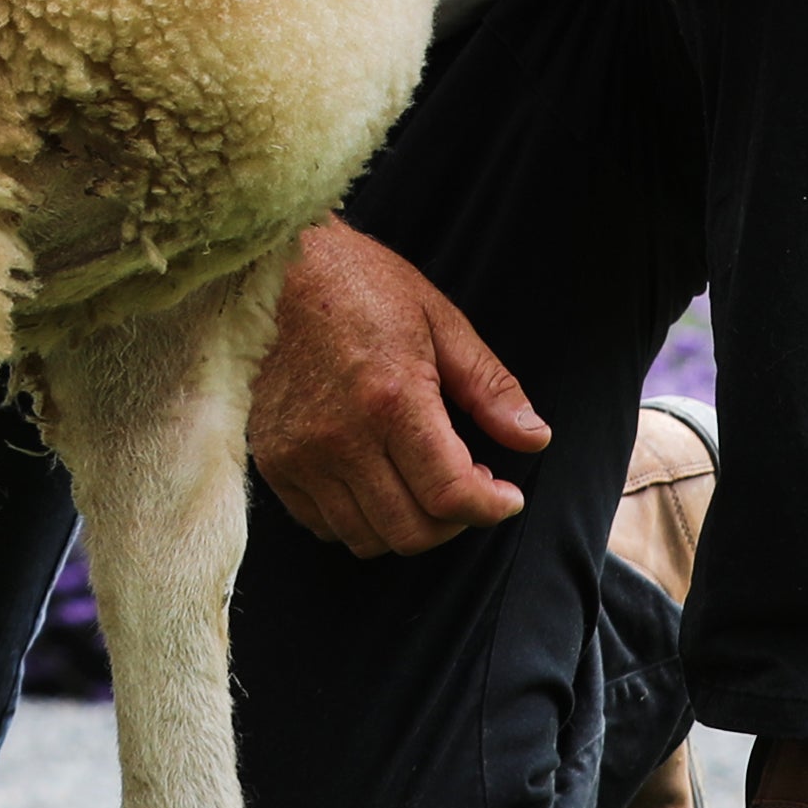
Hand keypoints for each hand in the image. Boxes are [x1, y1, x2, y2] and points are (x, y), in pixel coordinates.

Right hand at [248, 219, 551, 557]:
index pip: (450, 495)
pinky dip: (358, 518)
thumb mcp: (440, 321)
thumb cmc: (361, 286)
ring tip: (420, 484)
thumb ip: (490, 387)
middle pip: (411, 531)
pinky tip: (376, 481)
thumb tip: (534, 438)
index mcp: (392, 398)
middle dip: (454, 522)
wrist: (273, 269)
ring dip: (406, 524)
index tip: (506, 497)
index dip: (491, 508)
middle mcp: (341, 437)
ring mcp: (300, 454)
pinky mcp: (273, 461)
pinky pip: (323, 524)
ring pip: (367, 539)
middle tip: (467, 487)